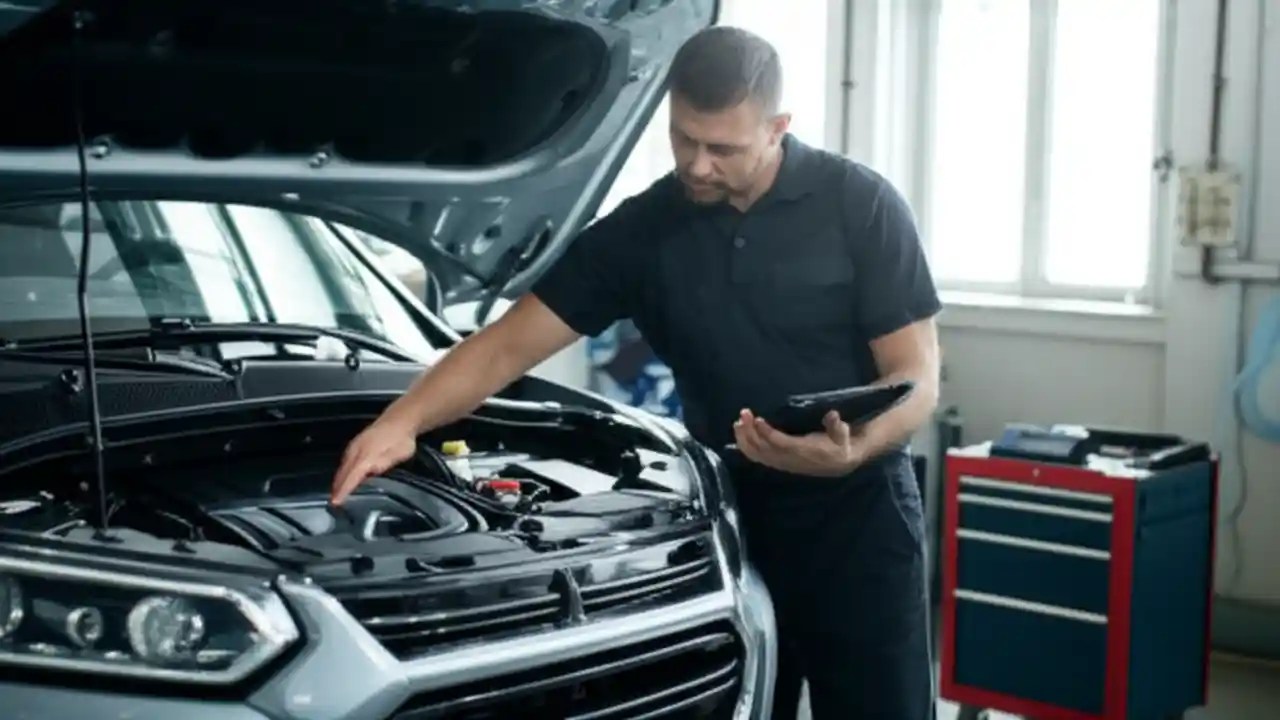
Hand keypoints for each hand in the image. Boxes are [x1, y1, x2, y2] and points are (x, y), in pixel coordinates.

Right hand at [331, 415, 417, 504]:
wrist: (400, 418)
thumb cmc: (402, 439)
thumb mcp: (399, 454)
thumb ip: (384, 464)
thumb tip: (371, 473)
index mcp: (366, 455)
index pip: (352, 477)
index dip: (343, 490)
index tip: (336, 502)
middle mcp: (356, 450)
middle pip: (343, 472)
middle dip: (337, 488)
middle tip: (333, 503)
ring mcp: (354, 445)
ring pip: (342, 466)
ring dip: (338, 480)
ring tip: (336, 494)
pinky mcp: (355, 443)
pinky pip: (345, 461)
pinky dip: (342, 471)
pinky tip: (344, 477)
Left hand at [732, 408, 864, 476]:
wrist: (839, 464)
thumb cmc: (839, 444)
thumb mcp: (843, 434)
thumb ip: (837, 426)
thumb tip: (832, 414)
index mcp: (803, 451)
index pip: (781, 443)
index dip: (768, 433)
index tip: (758, 419)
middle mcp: (789, 459)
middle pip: (764, 449)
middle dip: (750, 432)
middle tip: (744, 413)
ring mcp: (781, 462)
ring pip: (757, 454)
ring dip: (745, 439)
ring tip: (738, 422)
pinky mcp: (777, 462)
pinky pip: (757, 457)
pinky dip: (746, 446)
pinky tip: (740, 433)